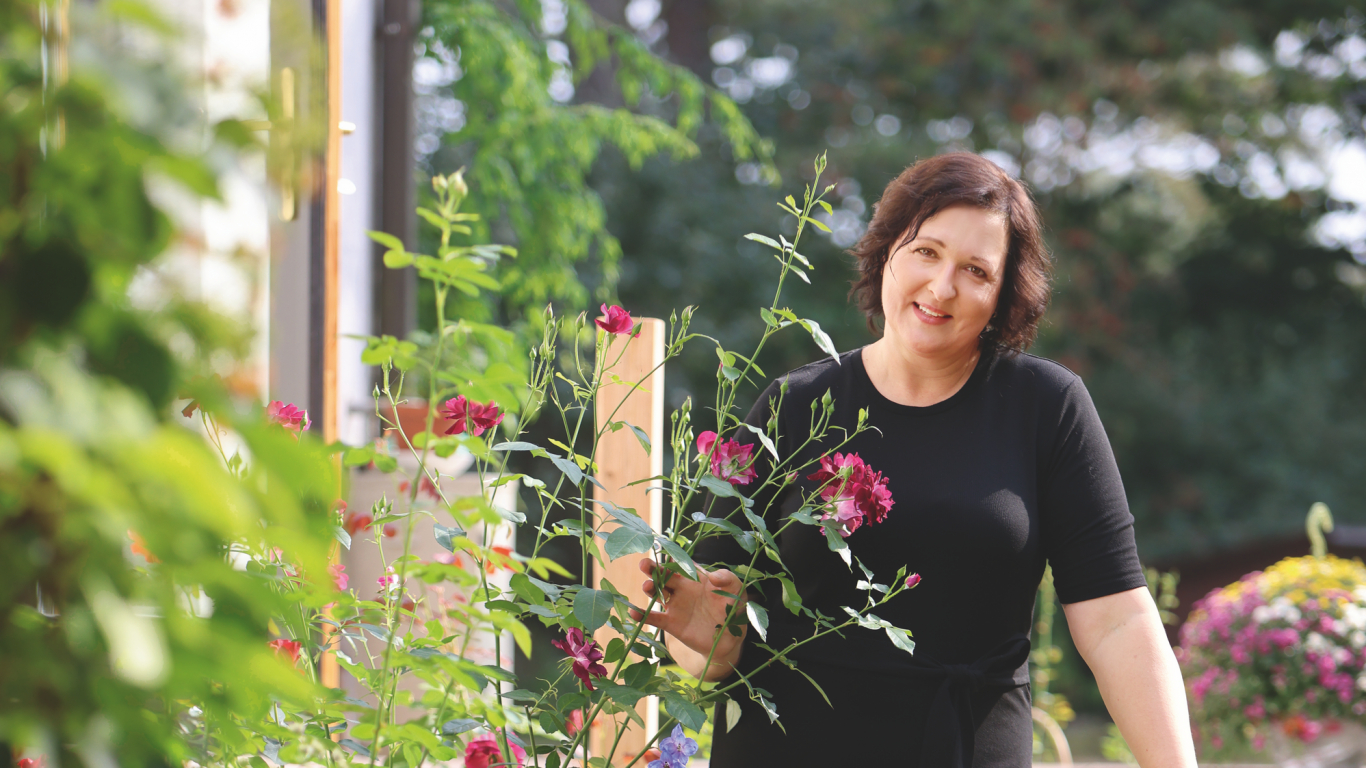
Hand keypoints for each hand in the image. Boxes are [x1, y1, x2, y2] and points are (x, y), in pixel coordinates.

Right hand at [629, 557, 746, 664]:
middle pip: (664, 576)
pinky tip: (634, 613)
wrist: (727, 638)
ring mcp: (674, 605)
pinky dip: (643, 616)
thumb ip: (728, 580)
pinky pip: (654, 618)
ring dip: (650, 589)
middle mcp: (682, 588)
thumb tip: (714, 576)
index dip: (673, 558)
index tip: (667, 554)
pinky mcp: (671, 623)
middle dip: (654, 569)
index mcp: (695, 576)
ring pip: (657, 593)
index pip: (682, 564)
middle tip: (644, 564)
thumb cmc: (732, 609)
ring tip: (647, 587)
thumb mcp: (736, 591)